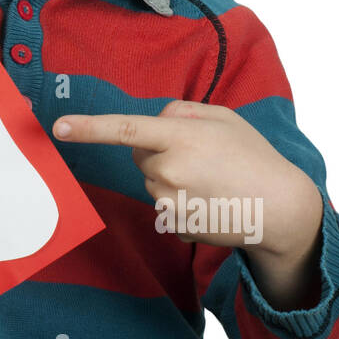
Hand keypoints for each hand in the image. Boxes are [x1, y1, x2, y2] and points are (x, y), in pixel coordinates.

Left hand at [52, 100, 322, 257]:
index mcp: (180, 138)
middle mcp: (169, 171)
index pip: (125, 129)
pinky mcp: (173, 226)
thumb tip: (153, 121)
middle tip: (201, 157)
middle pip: (139, 155)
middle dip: (159, 151)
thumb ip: (181, 112)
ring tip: (211, 181)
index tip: (58, 127)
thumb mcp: (223, 118)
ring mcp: (170, 202)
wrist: (281, 208)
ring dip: (170, 177)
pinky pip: (164, 204)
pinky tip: (210, 200)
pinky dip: (180, 201)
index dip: (88, 128)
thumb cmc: (253, 156)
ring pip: (151, 181)